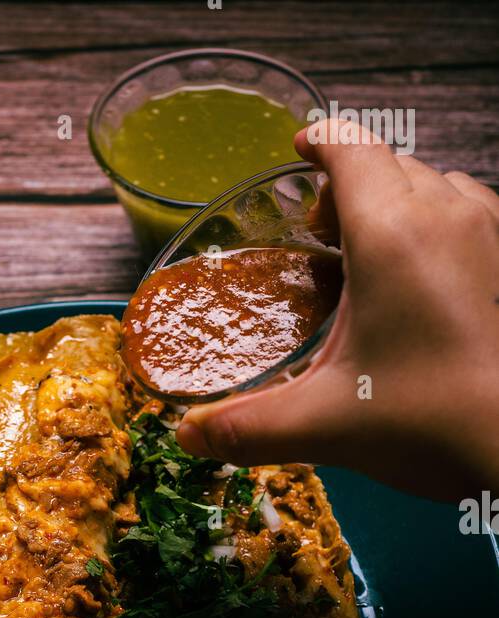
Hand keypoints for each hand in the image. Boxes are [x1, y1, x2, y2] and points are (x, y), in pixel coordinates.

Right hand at [177, 119, 498, 500]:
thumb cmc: (432, 425)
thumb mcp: (323, 427)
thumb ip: (246, 428)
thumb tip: (188, 437)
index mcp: (392, 232)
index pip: (350, 145)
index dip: (318, 142)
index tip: (297, 154)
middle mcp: (446, 213)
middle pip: (388, 162)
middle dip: (348, 186)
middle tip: (320, 244)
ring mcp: (490, 231)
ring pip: (433, 184)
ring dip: (396, 204)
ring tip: (370, 262)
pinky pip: (470, 211)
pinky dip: (437, 226)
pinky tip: (421, 282)